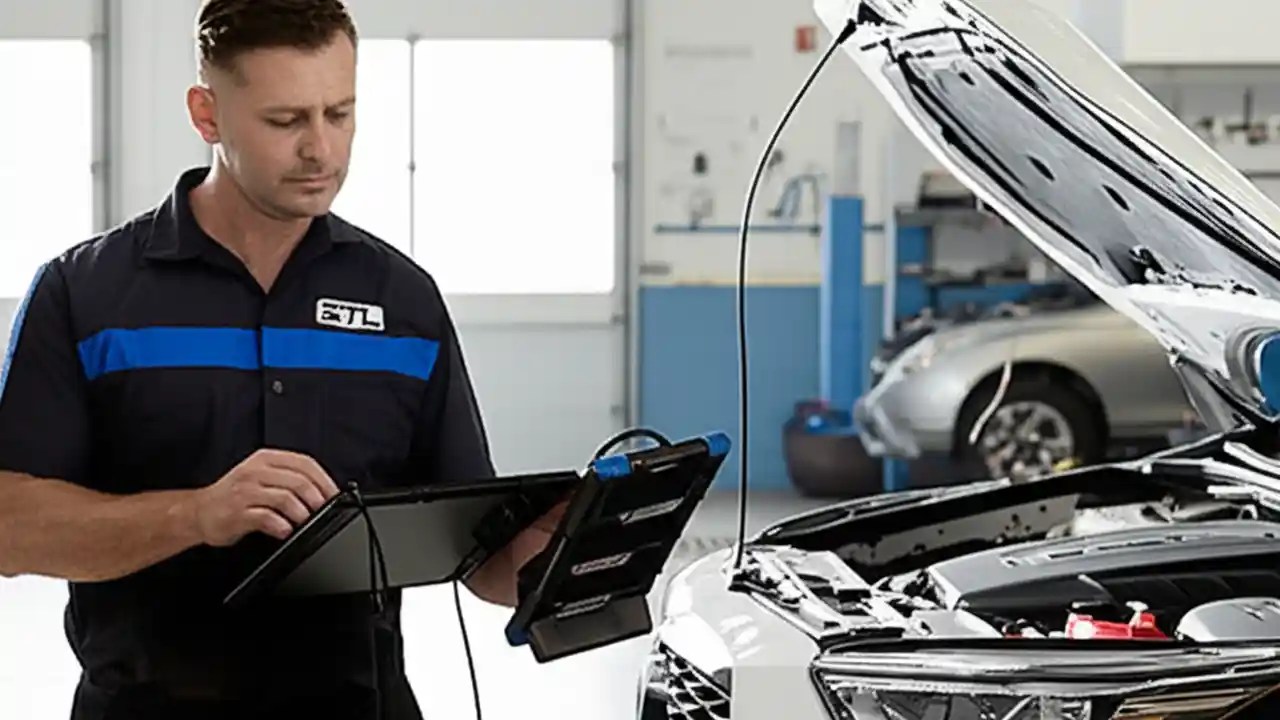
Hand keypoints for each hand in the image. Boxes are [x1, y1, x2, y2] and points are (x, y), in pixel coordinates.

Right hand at [188, 449, 340, 546]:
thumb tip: (324, 492)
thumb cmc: (235, 497)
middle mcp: (255, 471)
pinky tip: (286, 531)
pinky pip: (266, 518)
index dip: (325, 480)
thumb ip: (288, 479)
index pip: (305, 463)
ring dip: (302, 514)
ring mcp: (245, 491)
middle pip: (299, 481)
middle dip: (317, 500)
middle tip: (324, 512)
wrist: (199, 512)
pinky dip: (282, 526)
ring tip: (306, 523)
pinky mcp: (237, 512)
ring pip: (286, 498)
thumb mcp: (262, 478)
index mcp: (265, 459)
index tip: (335, 496)